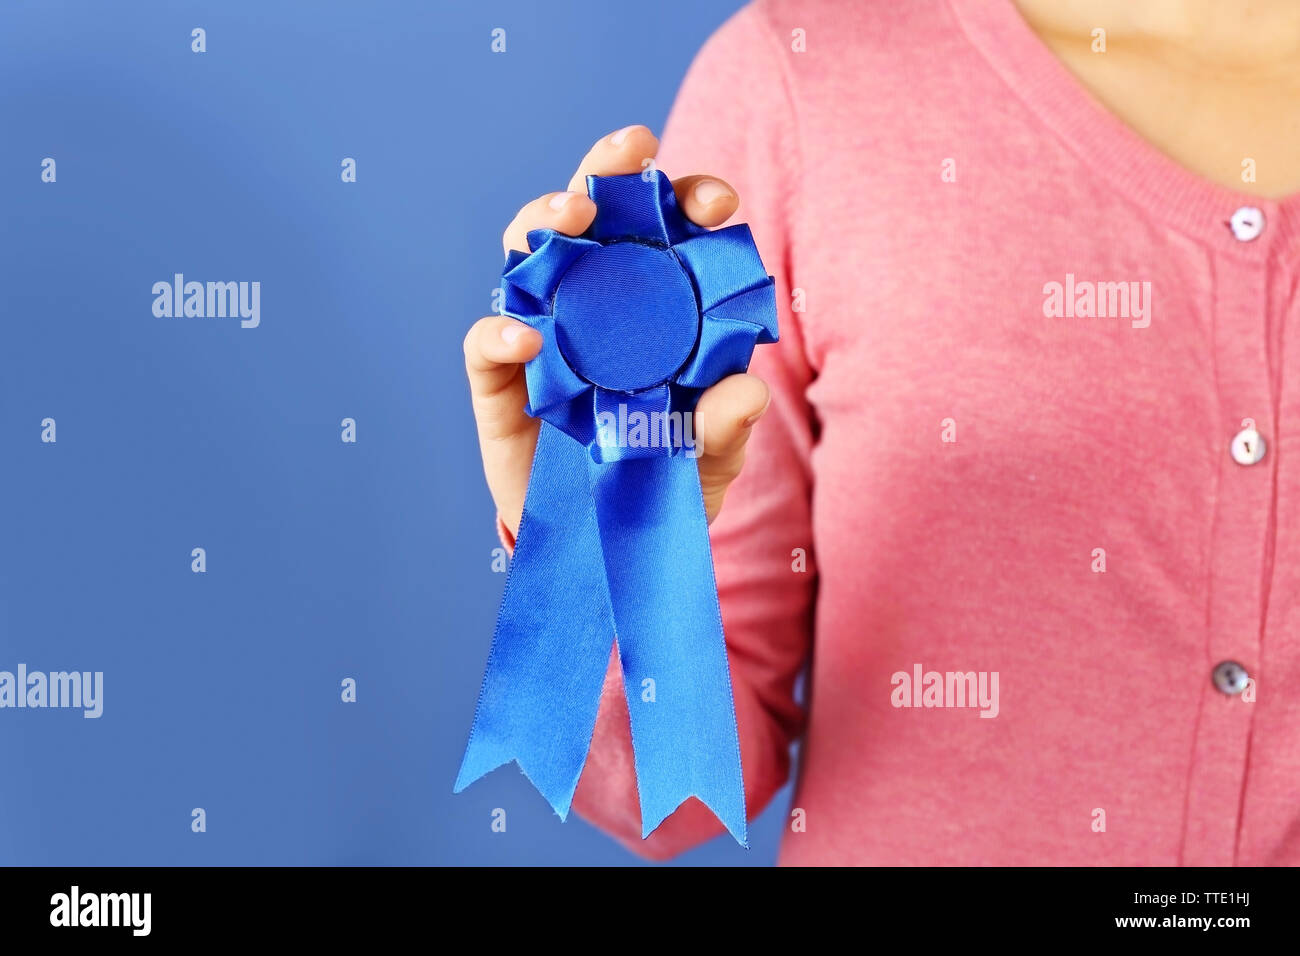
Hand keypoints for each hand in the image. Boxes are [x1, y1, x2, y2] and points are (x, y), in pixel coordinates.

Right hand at [464, 125, 770, 537]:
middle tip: (632, 150)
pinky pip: (484, 347)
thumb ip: (726, 429)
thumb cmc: (665, 486)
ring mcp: (543, 339)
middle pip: (593, 220)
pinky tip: (524, 338)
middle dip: (608, 173)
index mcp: (654, 307)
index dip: (687, 203)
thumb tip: (747, 391)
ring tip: (571, 216)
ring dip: (543, 220)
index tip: (717, 203)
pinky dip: (498, 333)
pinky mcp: (499, 386)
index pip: (666, 235)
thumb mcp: (709, 461)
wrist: (609, 550)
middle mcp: (594, 307)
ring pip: (529, 256)